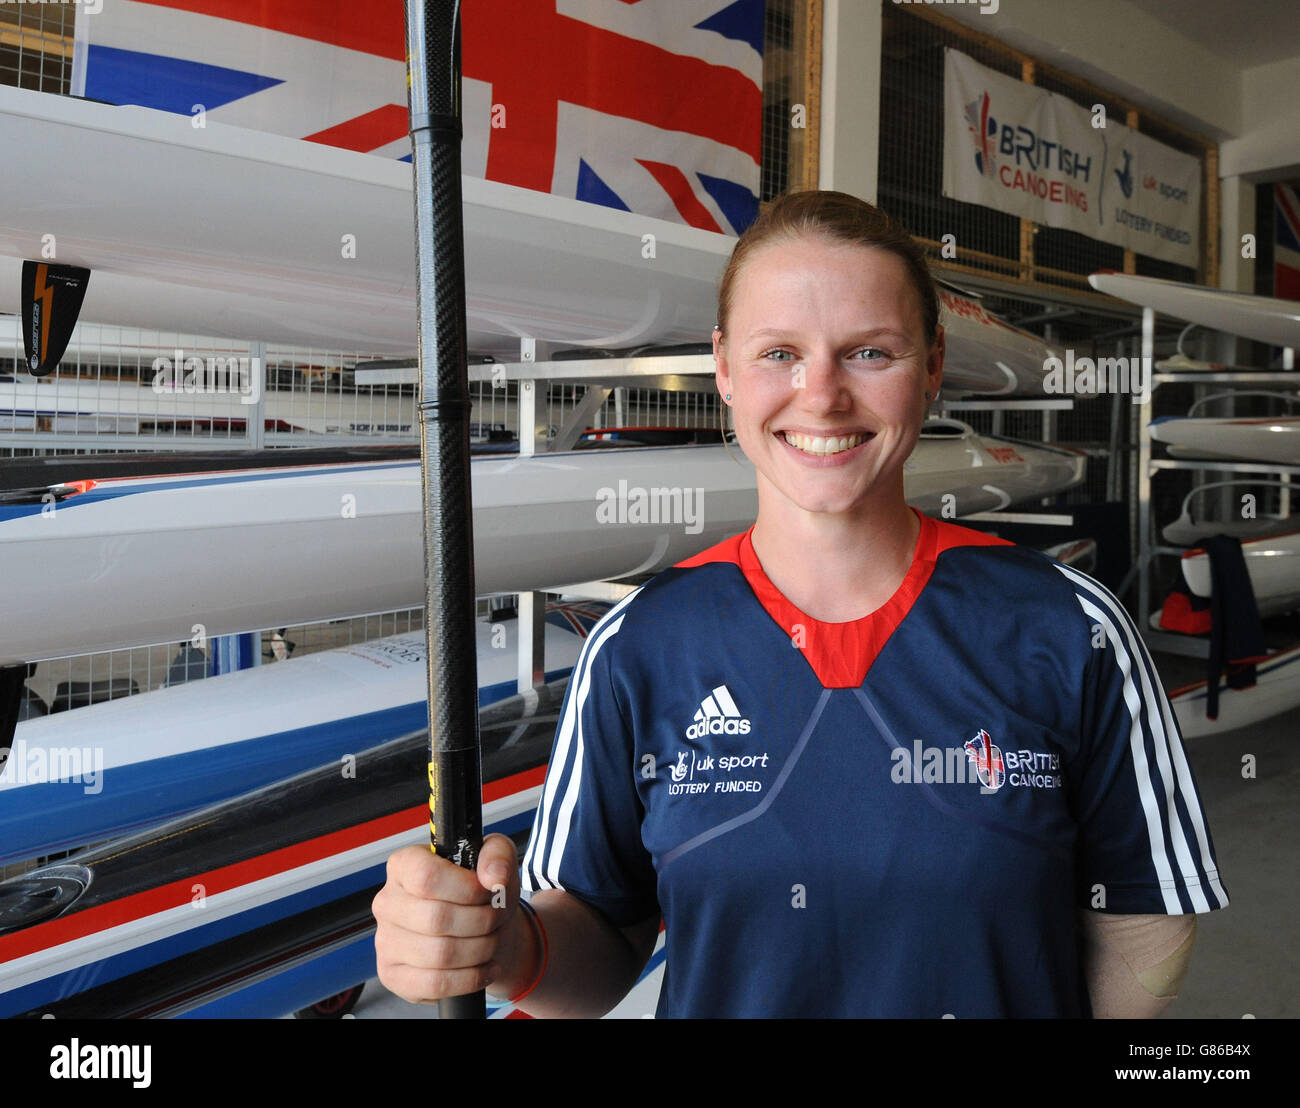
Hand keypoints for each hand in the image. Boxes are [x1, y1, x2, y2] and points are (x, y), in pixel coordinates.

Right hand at [372, 833, 535, 1002]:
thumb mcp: (496, 859)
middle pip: (437, 919)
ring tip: (491, 941)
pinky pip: (435, 984)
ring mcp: (386, 942)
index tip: (488, 892)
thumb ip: (498, 855)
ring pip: (439, 955)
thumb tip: (494, 877)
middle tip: (496, 919)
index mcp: (404, 865)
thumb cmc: (480, 893)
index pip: (426, 876)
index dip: (466, 888)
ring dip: (480, 950)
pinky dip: (469, 979)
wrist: (478, 930)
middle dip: (482, 922)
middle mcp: (387, 902)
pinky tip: (483, 968)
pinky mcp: (393, 976)